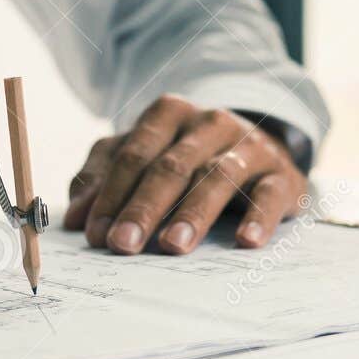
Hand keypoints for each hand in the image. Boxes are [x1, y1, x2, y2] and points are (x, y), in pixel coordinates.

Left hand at [65, 94, 307, 255]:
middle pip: (171, 166)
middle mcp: (210, 123)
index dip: (111, 194)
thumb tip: (76, 217)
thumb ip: (104, 177)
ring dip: (194, 212)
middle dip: (144, 207)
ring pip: (218, 176)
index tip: (95, 233)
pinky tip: (245, 241)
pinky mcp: (282, 173)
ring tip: (173, 245)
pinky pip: (270, 193)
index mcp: (169, 113)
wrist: (259, 149)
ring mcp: (249, 145)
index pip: (134, 154)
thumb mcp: (143, 157)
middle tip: (123, 244)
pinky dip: (259, 217)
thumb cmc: (187, 158)